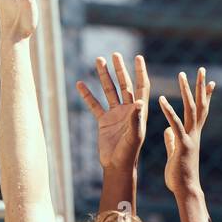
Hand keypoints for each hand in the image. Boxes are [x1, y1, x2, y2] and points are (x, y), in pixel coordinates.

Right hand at [77, 53, 149, 171]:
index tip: (138, 57)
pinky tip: (80, 84)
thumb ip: (136, 119)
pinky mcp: (104, 121)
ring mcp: (115, 114)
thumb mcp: (134, 136)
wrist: (117, 166)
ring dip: (104, 76)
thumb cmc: (129, 153)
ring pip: (109, 91)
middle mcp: (128, 109)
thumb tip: (139, 101)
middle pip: (125, 84)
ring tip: (98, 60)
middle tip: (114, 54)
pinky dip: (87, 95)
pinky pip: (94, 105)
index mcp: (139, 111)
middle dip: (120, 69)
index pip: (141, 86)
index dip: (140, 71)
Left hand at [158, 68, 215, 195]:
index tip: (210, 82)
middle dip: (200, 87)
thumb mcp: (175, 153)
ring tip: (182, 75)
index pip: (201, 111)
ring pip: (191, 110)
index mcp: (192, 134)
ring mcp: (190, 137)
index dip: (206, 96)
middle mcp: (194, 133)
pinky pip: (175, 124)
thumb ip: (172, 140)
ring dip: (187, 91)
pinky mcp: (182, 144)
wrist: (185, 190)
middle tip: (202, 69)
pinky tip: (161, 99)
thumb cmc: (180, 175)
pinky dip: (169, 111)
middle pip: (200, 105)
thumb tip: (167, 130)